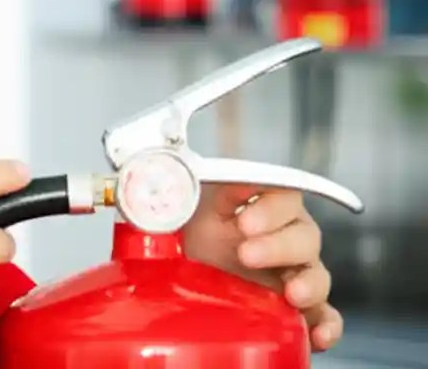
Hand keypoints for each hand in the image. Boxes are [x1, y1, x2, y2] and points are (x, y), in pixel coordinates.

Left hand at [182, 184, 342, 351]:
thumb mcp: (197, 207)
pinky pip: (325, 317)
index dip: (271, 209)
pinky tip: (316, 334)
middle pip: (305, 236)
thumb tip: (218, 177)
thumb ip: (212, 191)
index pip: (285, 196)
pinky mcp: (298, 310)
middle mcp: (289, 238)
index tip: (245, 222)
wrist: (185, 274)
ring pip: (318, 275)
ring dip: (309, 284)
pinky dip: (326, 326)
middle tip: (246, 254)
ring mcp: (296, 275)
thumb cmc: (193, 233)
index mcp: (267, 207)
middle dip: (278, 246)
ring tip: (291, 294)